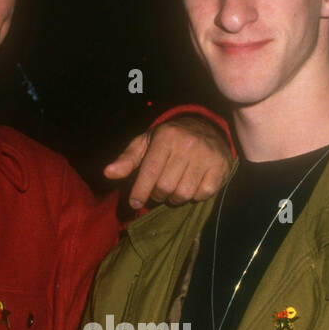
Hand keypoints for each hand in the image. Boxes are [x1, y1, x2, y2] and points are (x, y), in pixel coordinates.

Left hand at [103, 114, 230, 209]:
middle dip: (157, 195)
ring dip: (174, 198)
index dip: (140, 191)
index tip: (134, 202)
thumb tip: (108, 173)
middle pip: (165, 186)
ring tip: (172, 189)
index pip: (150, 172)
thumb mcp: (146, 143)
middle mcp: (187, 145)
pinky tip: (191, 186)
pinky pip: (203, 194)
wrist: (206, 127)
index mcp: (166, 137)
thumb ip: (127, 159)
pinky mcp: (220, 166)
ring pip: (183, 193)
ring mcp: (206, 156)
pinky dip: (195, 196)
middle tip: (157, 192)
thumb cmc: (169, 139)